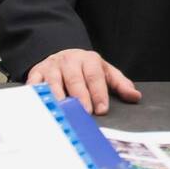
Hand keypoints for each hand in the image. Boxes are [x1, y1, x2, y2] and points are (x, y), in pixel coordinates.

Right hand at [26, 49, 141, 115]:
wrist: (62, 56)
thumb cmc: (86, 69)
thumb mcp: (105, 72)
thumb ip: (120, 84)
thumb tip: (135, 97)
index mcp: (89, 59)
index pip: (95, 76)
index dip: (98, 93)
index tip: (102, 109)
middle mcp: (69, 61)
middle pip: (75, 80)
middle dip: (80, 97)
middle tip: (84, 112)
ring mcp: (51, 67)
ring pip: (54, 82)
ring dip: (58, 97)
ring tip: (62, 111)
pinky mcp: (36, 73)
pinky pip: (34, 84)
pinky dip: (36, 94)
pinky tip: (39, 105)